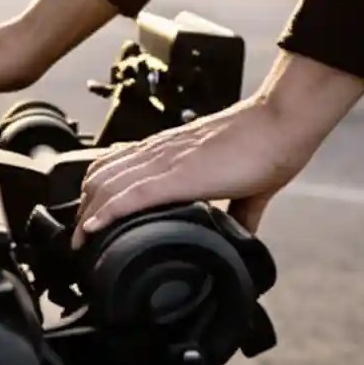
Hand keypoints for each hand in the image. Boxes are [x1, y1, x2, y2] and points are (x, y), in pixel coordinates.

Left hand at [72, 51, 363, 247]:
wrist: (283, 123)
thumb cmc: (268, 146)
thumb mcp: (246, 185)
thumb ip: (240, 211)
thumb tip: (243, 234)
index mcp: (169, 152)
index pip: (114, 166)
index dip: (96, 194)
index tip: (91, 221)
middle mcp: (159, 152)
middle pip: (100, 177)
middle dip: (84, 209)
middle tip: (80, 238)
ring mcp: (166, 160)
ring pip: (107, 184)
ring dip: (88, 214)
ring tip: (81, 240)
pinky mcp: (180, 175)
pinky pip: (131, 193)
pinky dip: (106, 212)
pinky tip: (93, 229)